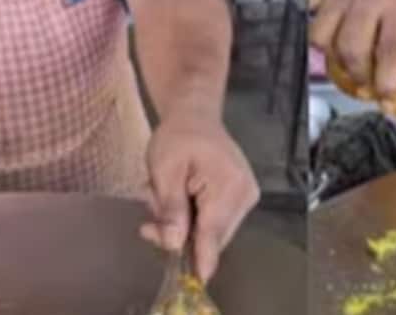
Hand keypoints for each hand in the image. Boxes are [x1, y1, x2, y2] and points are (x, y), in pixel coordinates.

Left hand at [139, 112, 259, 281]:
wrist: (195, 115)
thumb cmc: (177, 136)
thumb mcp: (164, 169)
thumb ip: (171, 208)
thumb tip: (175, 243)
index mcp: (228, 185)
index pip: (213, 233)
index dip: (200, 259)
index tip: (192, 280)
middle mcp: (245, 195)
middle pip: (213, 237)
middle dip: (180, 237)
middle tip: (149, 224)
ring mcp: (247, 197)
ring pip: (213, 233)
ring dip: (185, 228)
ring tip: (163, 200)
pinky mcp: (242, 198)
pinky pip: (217, 223)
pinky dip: (195, 220)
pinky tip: (180, 201)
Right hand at [310, 0, 395, 98]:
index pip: (390, 50)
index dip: (387, 83)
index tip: (388, 103)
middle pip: (351, 47)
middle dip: (359, 77)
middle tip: (370, 89)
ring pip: (322, 36)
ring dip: (336, 61)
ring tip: (355, 69)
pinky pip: (309, 14)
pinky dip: (314, 33)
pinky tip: (330, 46)